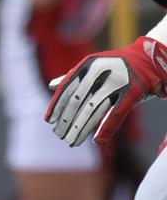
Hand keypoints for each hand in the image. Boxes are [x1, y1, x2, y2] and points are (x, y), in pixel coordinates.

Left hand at [46, 36, 166, 146]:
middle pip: (78, 102)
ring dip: (80, 128)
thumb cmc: (119, 65)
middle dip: (66, 121)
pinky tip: (96, 140)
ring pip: (93, 110)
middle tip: (59, 135)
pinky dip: (106, 128)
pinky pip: (116, 114)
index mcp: (88, 65)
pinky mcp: (134, 92)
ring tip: (71, 141)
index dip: (56, 106)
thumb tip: (51, 85)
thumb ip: (74, 75)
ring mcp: (117, 82)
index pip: (66, 88)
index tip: (48, 121)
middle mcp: (100, 72)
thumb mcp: (95, 65)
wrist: (151, 58)